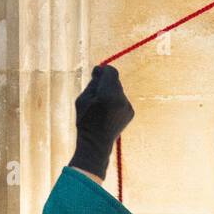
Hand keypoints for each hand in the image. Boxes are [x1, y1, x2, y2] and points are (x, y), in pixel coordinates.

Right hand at [68, 64, 134, 179]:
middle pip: (115, 81)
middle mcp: (121, 99)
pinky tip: (108, 113)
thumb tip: (101, 69)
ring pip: (119, 90)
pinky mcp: (131, 112)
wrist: (96, 144)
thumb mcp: (82, 99)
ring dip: (110, 93)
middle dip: (106, 83)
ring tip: (101, 107)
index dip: (103, 71)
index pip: (111, 71)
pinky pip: (122, 100)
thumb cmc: (85, 121)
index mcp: (108, 94)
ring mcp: (128, 106)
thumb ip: (93, 83)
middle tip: (95, 94)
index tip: (96, 74)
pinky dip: (115, 102)